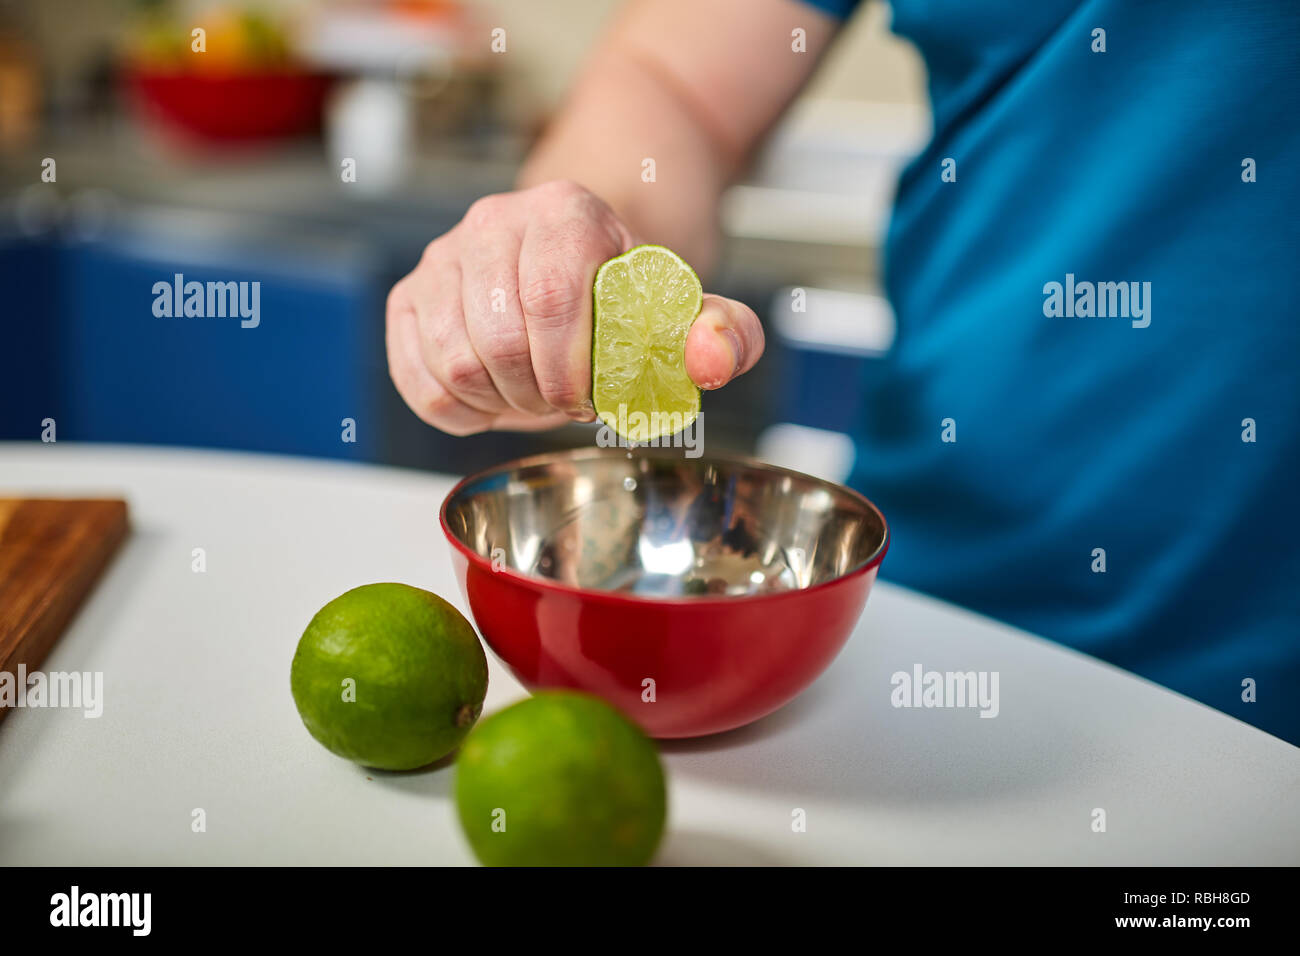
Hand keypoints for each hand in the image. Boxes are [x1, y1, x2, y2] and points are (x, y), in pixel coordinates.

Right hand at [386, 179, 763, 435]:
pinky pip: (416, 378)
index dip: (573, 369)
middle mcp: (492, 222)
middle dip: (540, 394)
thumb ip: (724, 333)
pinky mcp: (409, 297)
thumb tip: (712, 362)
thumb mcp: (685, 309)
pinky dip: (457, 411)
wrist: (574, 267)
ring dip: (500, 402)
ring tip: (533, 394)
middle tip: (567, 401)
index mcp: (565, 211)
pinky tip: (492, 400)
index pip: (551, 299)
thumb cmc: (625, 295)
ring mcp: (442, 258)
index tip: (596, 396)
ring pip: (453, 362)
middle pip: (498, 339)